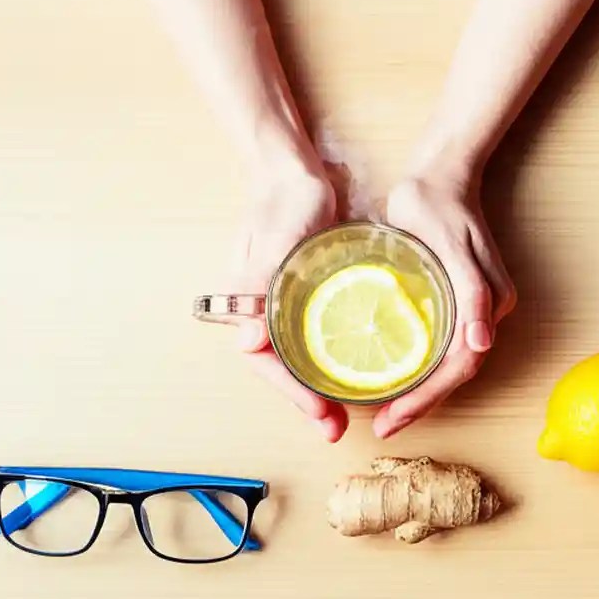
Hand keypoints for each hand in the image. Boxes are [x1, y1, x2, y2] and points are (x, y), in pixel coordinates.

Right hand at [231, 171, 349, 441]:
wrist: (293, 169)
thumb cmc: (285, 199)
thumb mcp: (277, 239)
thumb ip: (259, 286)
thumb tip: (246, 342)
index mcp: (248, 302)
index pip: (264, 361)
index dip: (290, 392)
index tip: (320, 414)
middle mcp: (262, 310)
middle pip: (280, 367)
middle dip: (305, 402)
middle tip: (335, 429)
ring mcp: (281, 305)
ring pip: (294, 357)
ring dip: (315, 387)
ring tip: (342, 416)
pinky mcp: (302, 296)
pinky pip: (310, 337)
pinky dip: (326, 359)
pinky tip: (352, 372)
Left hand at [375, 167, 516, 437]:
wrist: (440, 173)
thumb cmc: (433, 203)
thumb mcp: (448, 244)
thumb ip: (470, 293)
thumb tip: (481, 344)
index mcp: (488, 303)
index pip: (460, 366)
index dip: (427, 398)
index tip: (392, 417)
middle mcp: (488, 312)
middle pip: (456, 373)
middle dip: (421, 404)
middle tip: (382, 426)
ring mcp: (477, 309)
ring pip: (450, 365)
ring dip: (422, 393)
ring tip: (387, 414)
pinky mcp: (462, 301)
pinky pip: (444, 347)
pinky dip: (423, 370)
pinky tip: (395, 380)